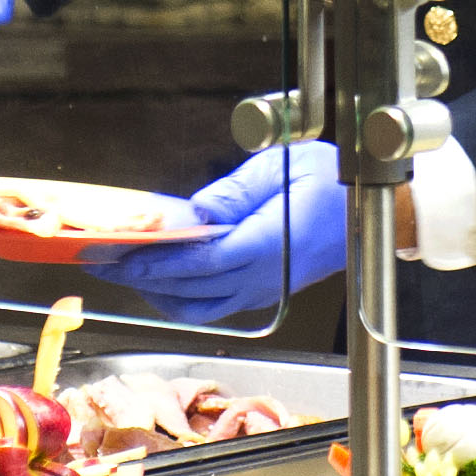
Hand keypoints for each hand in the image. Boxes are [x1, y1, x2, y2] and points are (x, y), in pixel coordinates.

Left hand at [83, 144, 344, 327]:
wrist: (377, 212)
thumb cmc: (336, 183)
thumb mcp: (282, 169)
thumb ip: (233, 194)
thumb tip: (191, 214)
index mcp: (267, 244)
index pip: (196, 262)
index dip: (150, 261)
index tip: (114, 253)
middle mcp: (262, 276)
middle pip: (187, 287)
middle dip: (137, 276)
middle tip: (98, 260)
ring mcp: (263, 290)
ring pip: (197, 306)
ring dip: (154, 291)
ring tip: (121, 271)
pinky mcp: (264, 292)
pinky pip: (213, 306)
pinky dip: (180, 298)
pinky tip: (160, 281)